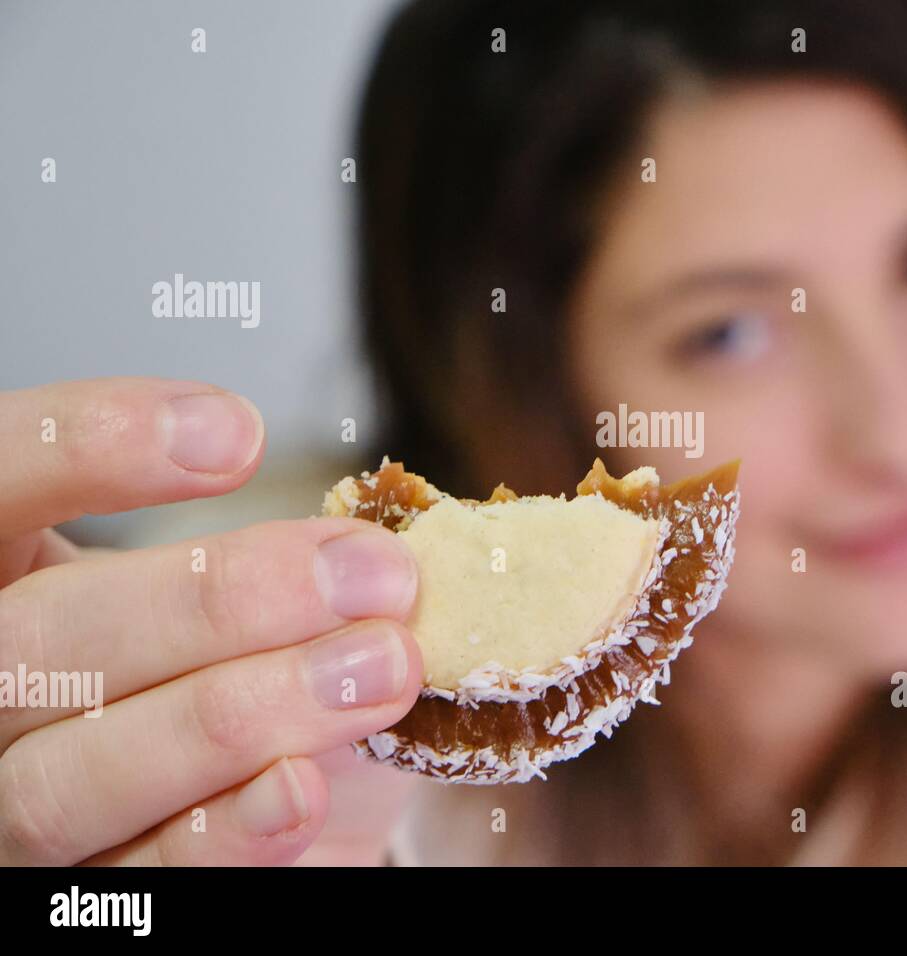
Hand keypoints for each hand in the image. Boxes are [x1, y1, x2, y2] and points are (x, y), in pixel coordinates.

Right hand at [0, 377, 424, 864]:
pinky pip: (128, 881)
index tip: (241, 433)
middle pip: (41, 644)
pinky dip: (219, 836)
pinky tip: (304, 790)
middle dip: (218, 601)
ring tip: (382, 670)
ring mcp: (2, 805)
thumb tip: (378, 552)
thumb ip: (258, 561)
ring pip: (72, 775)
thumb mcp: (198, 585)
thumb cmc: (200, 654)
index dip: (89, 447)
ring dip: (241, 717)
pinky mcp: (59, 893)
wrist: (195, 782)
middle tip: (375, 576)